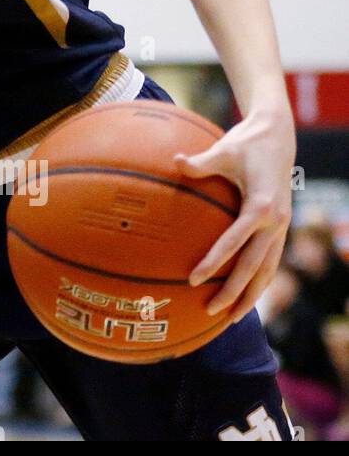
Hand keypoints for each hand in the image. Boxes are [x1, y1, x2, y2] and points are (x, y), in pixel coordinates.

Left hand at [176, 105, 295, 323]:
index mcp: (261, 205)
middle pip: (255, 266)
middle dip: (234, 292)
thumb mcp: (223, 150)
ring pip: (267, 270)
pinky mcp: (280, 227)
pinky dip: (258, 281)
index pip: (236, 241)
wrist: (278, 136)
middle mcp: (276, 221)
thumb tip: (175, 161)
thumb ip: (200, 162)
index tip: (194, 279)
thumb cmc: (246, 143)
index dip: (215, 261)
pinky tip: (244, 298)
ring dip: (250, 295)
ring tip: (229, 318)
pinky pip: (269, 261)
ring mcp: (281, 226)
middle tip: (210, 311)